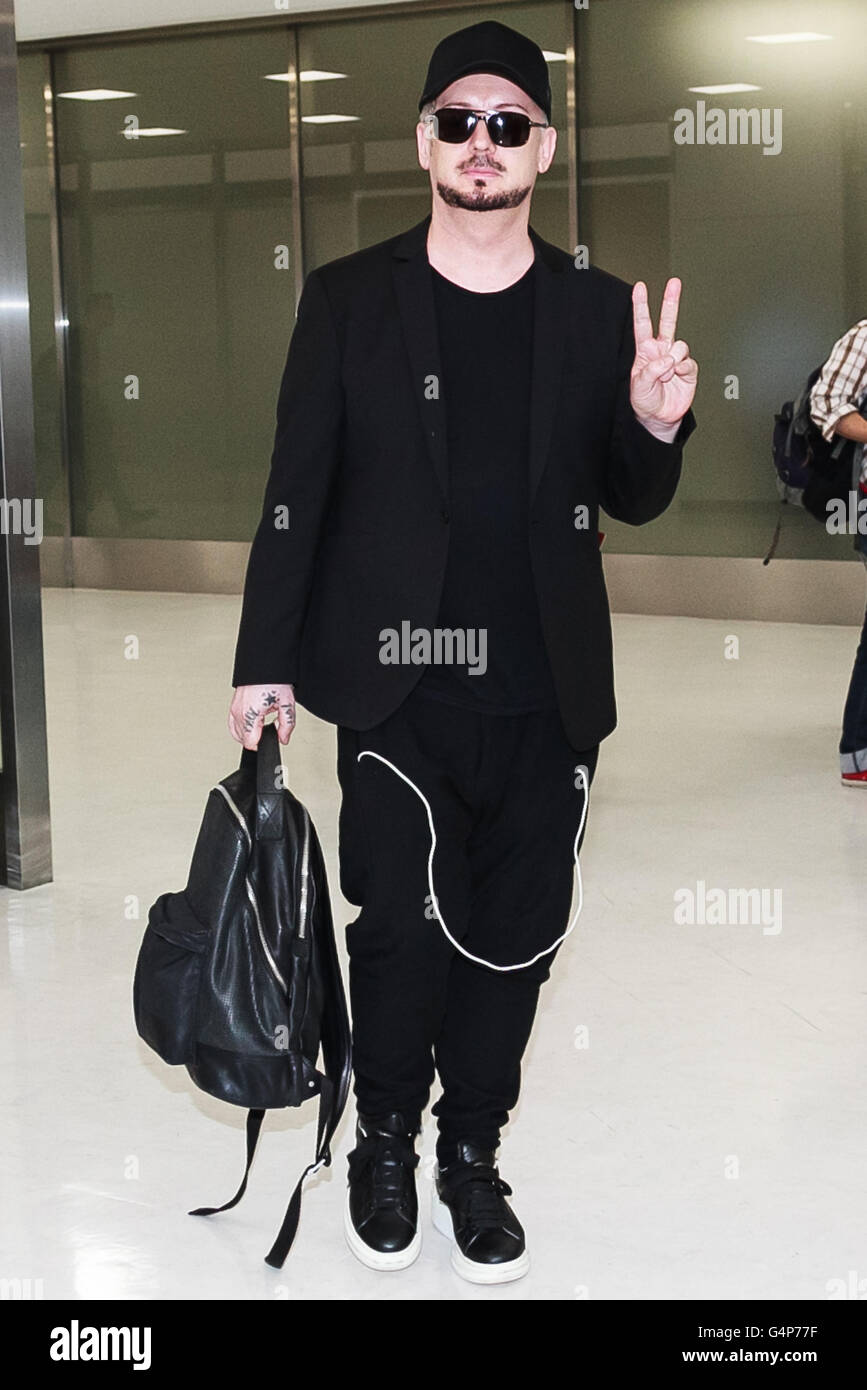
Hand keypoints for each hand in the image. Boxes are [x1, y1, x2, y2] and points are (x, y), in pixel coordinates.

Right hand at [228, 684, 295, 748]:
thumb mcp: (287, 704)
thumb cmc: (275, 681)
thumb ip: (287, 725)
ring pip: (236, 733)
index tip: (269, 740)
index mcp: (250, 714)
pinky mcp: (233, 705)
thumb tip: (284, 738)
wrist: (265, 666)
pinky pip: (232, 724)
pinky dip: (240, 728)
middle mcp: (239, 712)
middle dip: (257, 738)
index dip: (261, 745)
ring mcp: (234, 709)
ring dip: (248, 734)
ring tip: (261, 725)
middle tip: (269, 729)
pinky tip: (250, 725)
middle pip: (244, 739)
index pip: (250, 742)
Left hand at [629, 278, 697, 428]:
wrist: (659, 417)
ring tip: (667, 375)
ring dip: (673, 360)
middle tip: (674, 283)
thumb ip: (650, 371)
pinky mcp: (688, 369)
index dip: (641, 306)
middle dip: (671, 301)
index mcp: (646, 351)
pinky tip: (676, 377)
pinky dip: (682, 369)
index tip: (640, 288)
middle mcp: (662, 351)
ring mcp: (676, 359)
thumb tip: (667, 359)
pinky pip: (688, 362)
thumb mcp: (639, 387)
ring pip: (680, 345)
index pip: (643, 324)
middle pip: (668, 321)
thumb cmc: (645, 401)